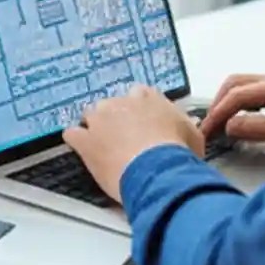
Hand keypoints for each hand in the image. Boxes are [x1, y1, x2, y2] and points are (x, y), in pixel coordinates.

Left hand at [62, 85, 203, 203]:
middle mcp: (120, 103)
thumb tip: (187, 124)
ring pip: (90, 116)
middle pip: (111, 105)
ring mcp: (99, 120)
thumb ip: (184, 125)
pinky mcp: (85, 140)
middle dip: (114, 119)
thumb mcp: (193, 136)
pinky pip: (72, 134)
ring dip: (94, 128)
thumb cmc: (179, 153)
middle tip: (123, 139)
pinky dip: (76, 141)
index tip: (142, 122)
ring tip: (102, 146)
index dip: (138, 110)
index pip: (138, 94)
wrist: (158, 169)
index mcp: (147, 98)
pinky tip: (82, 150)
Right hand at [200, 72, 264, 143]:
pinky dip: (240, 106)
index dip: (219, 113)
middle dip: (217, 104)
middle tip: (206, 127)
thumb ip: (262, 128)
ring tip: (217, 125)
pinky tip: (238, 120)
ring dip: (228, 104)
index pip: (239, 94)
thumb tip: (232, 125)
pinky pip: (256, 95)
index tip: (207, 130)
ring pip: (245, 87)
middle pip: (236, 83)